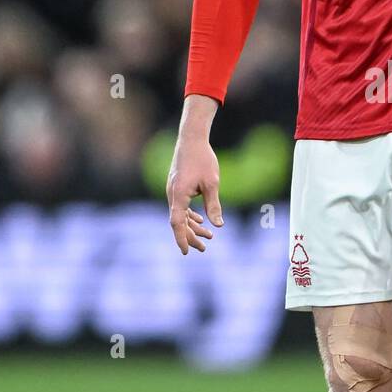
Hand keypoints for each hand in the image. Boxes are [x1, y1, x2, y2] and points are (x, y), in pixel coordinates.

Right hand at [166, 128, 222, 254]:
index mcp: (178, 195)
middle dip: (191, 236)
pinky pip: (181, 207)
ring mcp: (173, 191)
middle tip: (204, 248)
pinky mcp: (177, 187)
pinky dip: (190, 215)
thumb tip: (219, 225)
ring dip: (193, 226)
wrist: (191, 139)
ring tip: (209, 236)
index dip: (181, 239)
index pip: (177, 223)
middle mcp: (172, 195)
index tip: (186, 252)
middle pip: (179, 222)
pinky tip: (201, 221)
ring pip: (180, 215)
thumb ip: (214, 206)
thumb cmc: (203, 159)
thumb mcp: (212, 184)